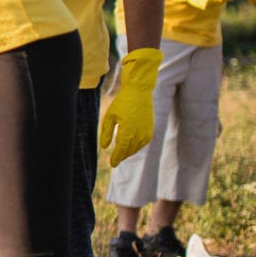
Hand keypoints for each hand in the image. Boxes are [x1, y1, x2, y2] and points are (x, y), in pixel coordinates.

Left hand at [99, 47, 160, 164]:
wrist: (139, 92)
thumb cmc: (122, 103)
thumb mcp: (110, 117)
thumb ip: (106, 133)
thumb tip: (105, 147)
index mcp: (127, 133)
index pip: (121, 151)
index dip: (116, 159)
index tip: (112, 164)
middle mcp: (138, 135)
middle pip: (128, 152)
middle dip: (121, 156)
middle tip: (115, 160)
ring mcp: (146, 133)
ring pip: (136, 149)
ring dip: (129, 152)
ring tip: (121, 154)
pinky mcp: (150, 130)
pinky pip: (143, 143)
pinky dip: (136, 147)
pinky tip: (130, 146)